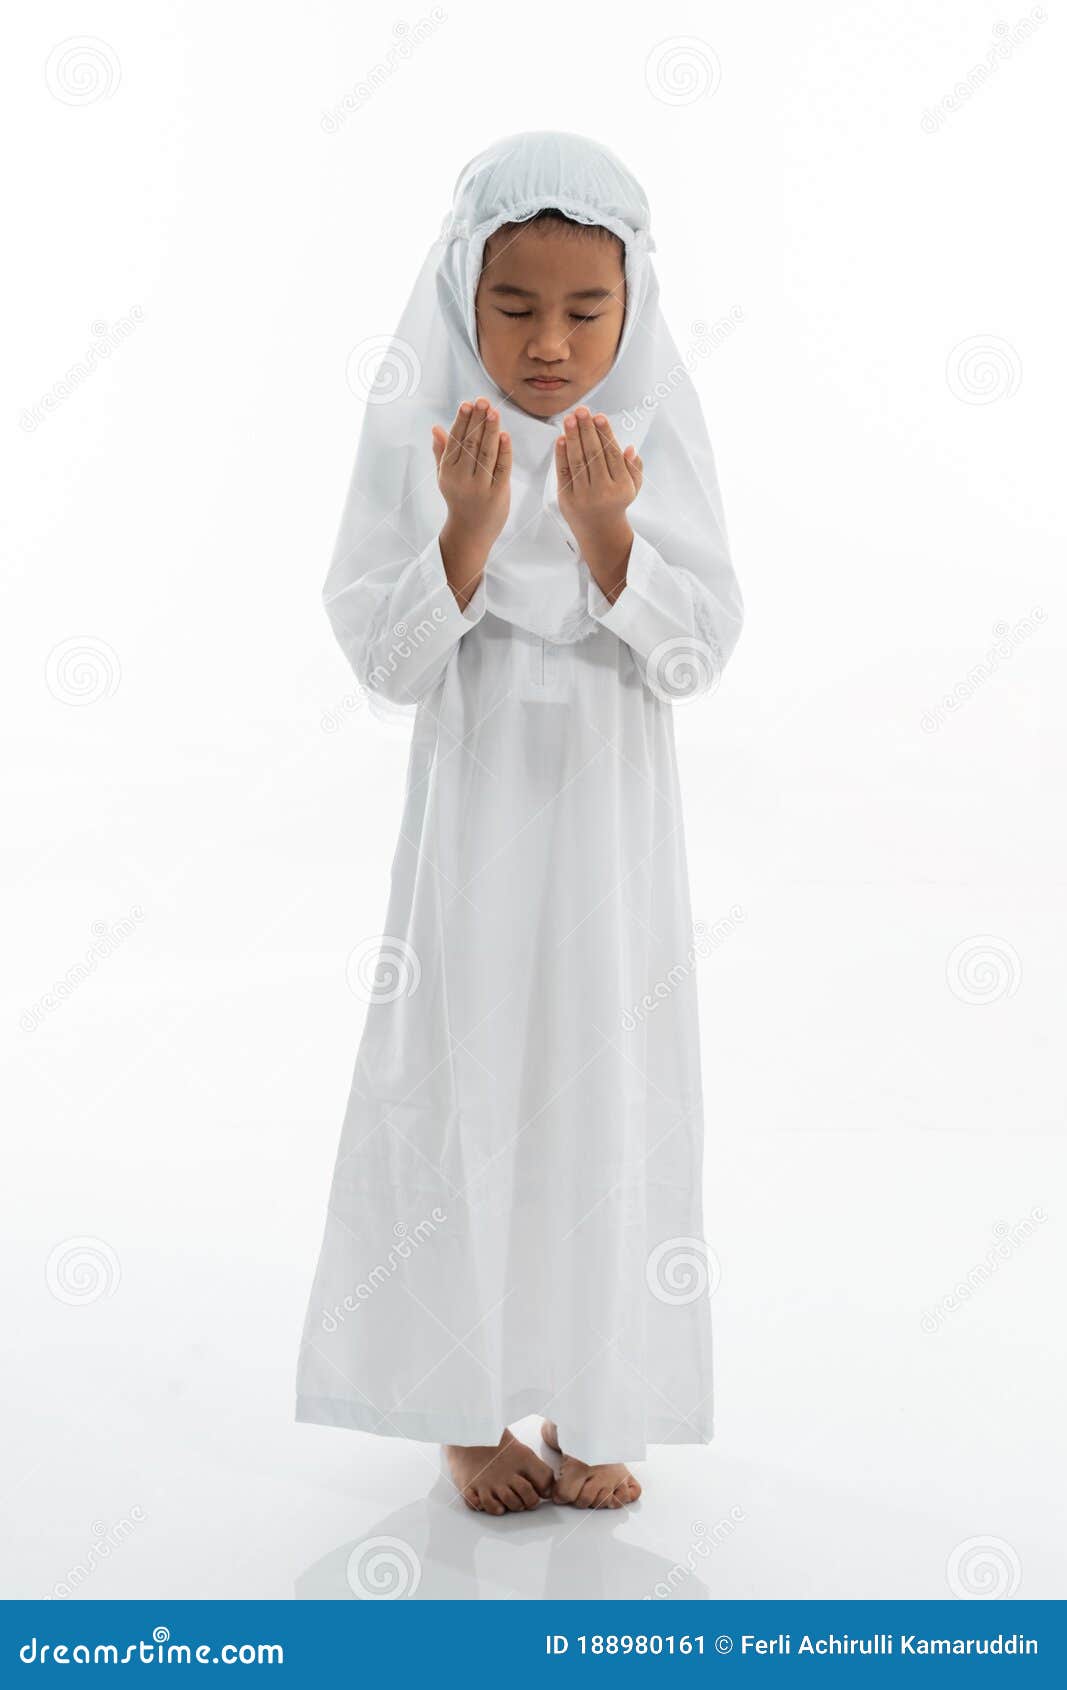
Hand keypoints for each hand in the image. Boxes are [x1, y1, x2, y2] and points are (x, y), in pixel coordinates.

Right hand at [432, 398, 510, 607]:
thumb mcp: (446, 477)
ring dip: (491, 431)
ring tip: (494, 412)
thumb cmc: (459, 500)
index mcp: (448, 471)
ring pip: (486, 453)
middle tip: (484, 401)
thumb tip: (435, 428)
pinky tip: (505, 435)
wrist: (470, 533)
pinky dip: (504, 451)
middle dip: (478, 421)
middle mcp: (461, 478)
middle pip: (471, 444)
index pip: (456, 441)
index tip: (468, 404)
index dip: (462, 421)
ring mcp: (480, 487)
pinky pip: (501, 468)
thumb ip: (442, 452)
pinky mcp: (497, 494)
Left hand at [555, 407, 642, 601]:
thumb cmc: (617, 503)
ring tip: (569, 419)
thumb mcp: (633, 488)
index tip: (598, 416)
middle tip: (581, 410)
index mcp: (622, 487)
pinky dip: (561, 455)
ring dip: (572, 437)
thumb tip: (629, 448)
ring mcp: (583, 496)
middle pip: (594, 454)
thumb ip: (634, 467)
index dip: (604, 433)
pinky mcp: (567, 500)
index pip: (612, 454)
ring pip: (578, 461)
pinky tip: (560, 439)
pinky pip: (564, 473)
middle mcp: (603, 492)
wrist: (600, 533)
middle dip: (586, 430)